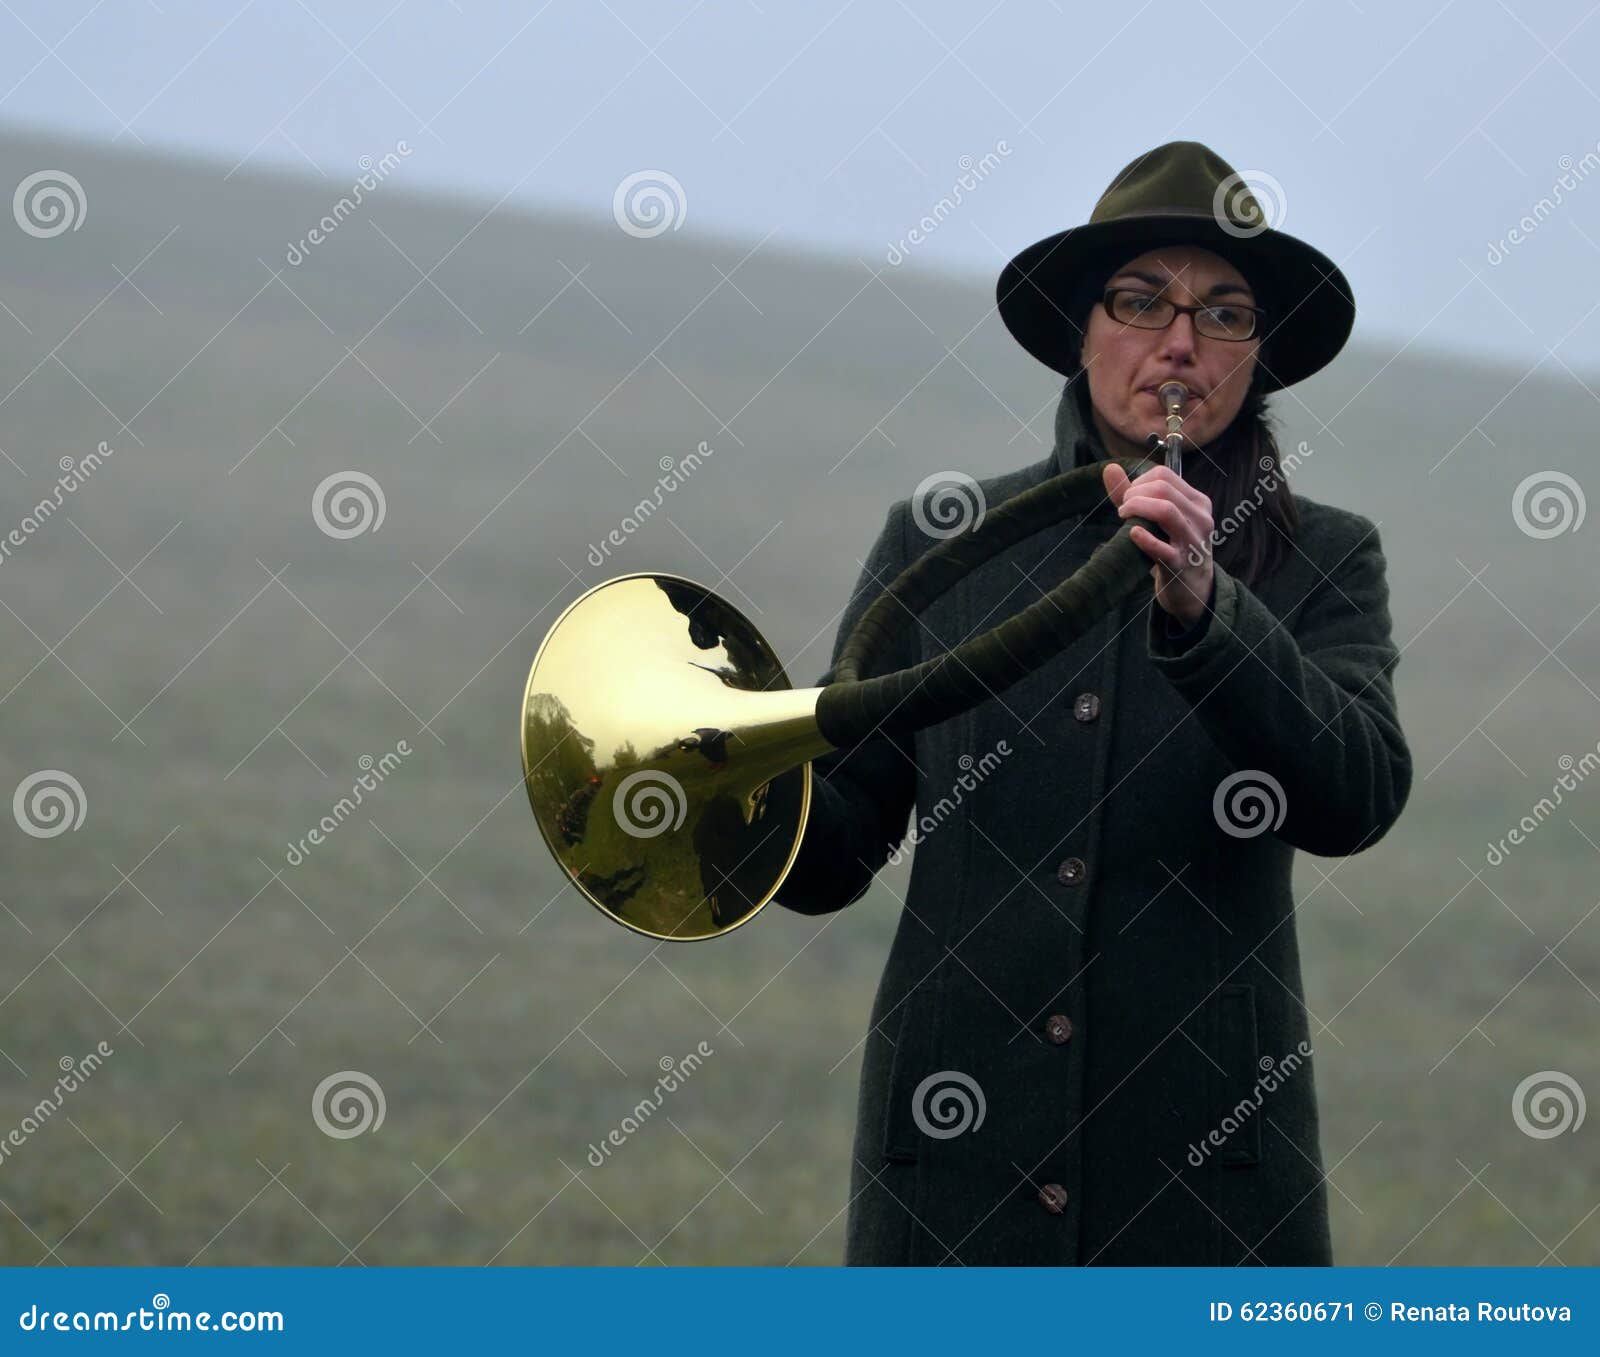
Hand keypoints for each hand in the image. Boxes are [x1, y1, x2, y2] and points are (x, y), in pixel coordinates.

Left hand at [1102, 462, 1214, 627]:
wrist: (1192, 589)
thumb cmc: (1171, 548)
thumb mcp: (1159, 519)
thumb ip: (1133, 494)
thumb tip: (1109, 467)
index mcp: (1197, 502)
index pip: (1165, 475)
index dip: (1139, 482)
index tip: (1128, 497)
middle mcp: (1200, 517)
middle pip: (1163, 489)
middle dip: (1134, 494)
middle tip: (1123, 509)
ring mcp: (1193, 541)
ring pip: (1166, 510)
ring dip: (1137, 508)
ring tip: (1124, 516)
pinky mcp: (1181, 565)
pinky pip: (1163, 548)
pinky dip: (1144, 539)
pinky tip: (1132, 534)